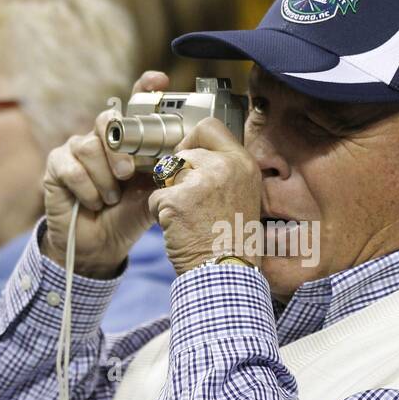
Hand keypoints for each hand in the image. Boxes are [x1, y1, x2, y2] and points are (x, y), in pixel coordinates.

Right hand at [40, 70, 165, 277]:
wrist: (101, 245)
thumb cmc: (128, 215)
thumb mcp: (153, 194)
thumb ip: (165, 173)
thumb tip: (185, 157)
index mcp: (128, 141)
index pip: (135, 106)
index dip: (145, 89)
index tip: (159, 79)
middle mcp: (102, 138)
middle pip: (107, 121)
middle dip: (119, 148)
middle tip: (128, 174)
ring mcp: (76, 149)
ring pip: (89, 146)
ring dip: (104, 178)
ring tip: (111, 198)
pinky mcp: (56, 165)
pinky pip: (71, 167)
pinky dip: (87, 188)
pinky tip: (94, 202)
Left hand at [148, 116, 261, 275]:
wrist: (227, 272)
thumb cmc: (232, 240)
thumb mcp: (242, 195)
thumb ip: (224, 171)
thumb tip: (195, 156)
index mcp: (243, 164)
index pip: (210, 127)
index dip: (192, 140)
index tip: (188, 158)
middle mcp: (225, 167)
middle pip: (183, 154)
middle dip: (177, 176)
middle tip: (188, 202)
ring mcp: (201, 182)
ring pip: (166, 174)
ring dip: (169, 195)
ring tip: (187, 218)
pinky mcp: (177, 200)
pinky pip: (155, 197)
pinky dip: (159, 214)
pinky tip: (178, 229)